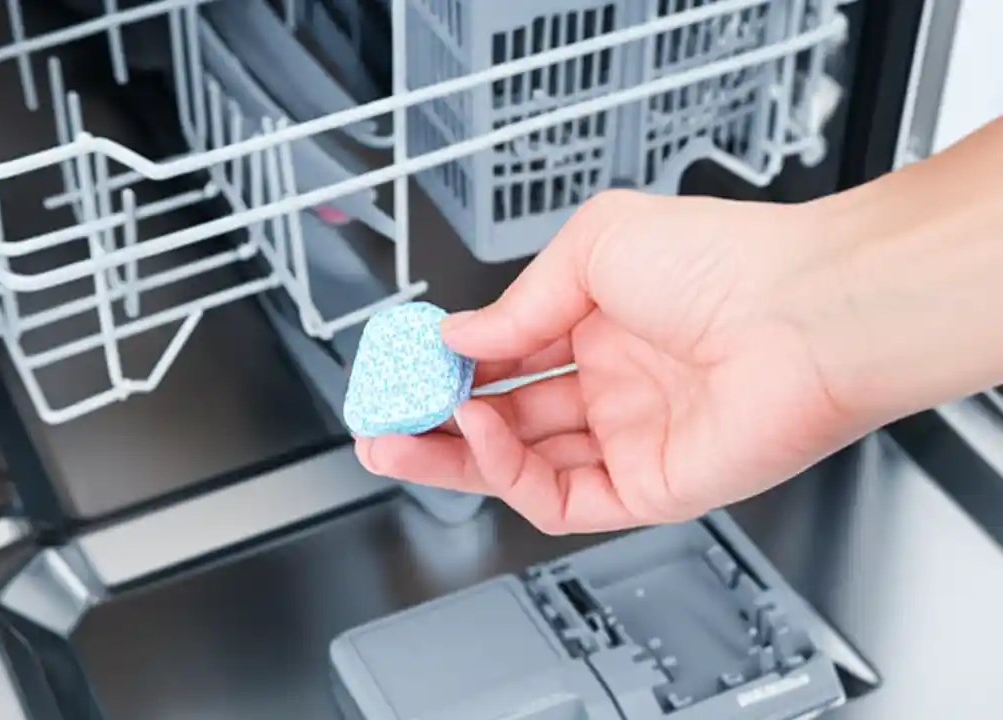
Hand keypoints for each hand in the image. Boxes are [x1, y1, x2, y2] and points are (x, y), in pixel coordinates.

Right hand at [355, 190, 869, 533]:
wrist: (808, 313)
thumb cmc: (728, 262)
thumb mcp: (595, 245)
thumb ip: (518, 301)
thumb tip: (460, 335)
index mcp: (605, 320)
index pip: (507, 354)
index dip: (450, 364)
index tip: (403, 365)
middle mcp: (616, 382)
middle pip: (504, 416)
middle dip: (434, 422)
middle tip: (381, 420)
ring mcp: (631, 437)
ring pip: (521, 464)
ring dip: (453, 454)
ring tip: (395, 440)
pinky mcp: (649, 487)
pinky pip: (560, 494)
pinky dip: (507, 472)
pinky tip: (477, 436)